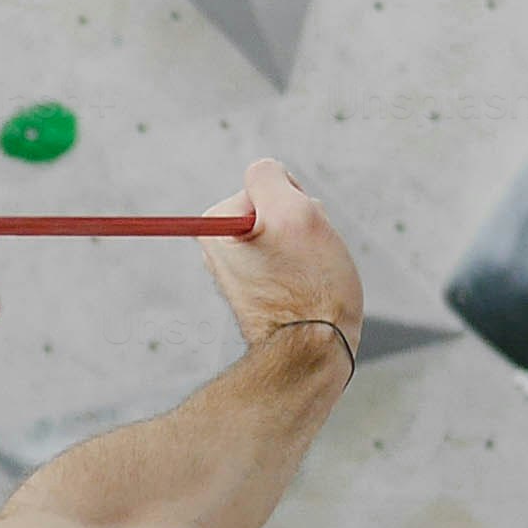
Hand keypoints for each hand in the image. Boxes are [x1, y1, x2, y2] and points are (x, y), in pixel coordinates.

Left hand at [199, 158, 361, 373]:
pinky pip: (295, 259)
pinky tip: (312, 290)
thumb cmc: (308, 285)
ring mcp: (240, 268)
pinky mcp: (262, 289)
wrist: (312, 352)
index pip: (268, 180)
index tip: (293, 231)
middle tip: (307, 256)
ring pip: (291, 231)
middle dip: (302, 222)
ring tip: (311, 275)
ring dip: (309, 245)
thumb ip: (269, 177)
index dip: (294, 199)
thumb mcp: (292, 213)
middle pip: (279, 205)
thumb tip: (263, 175)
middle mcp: (219, 245)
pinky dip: (310, 267)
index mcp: (214, 223)